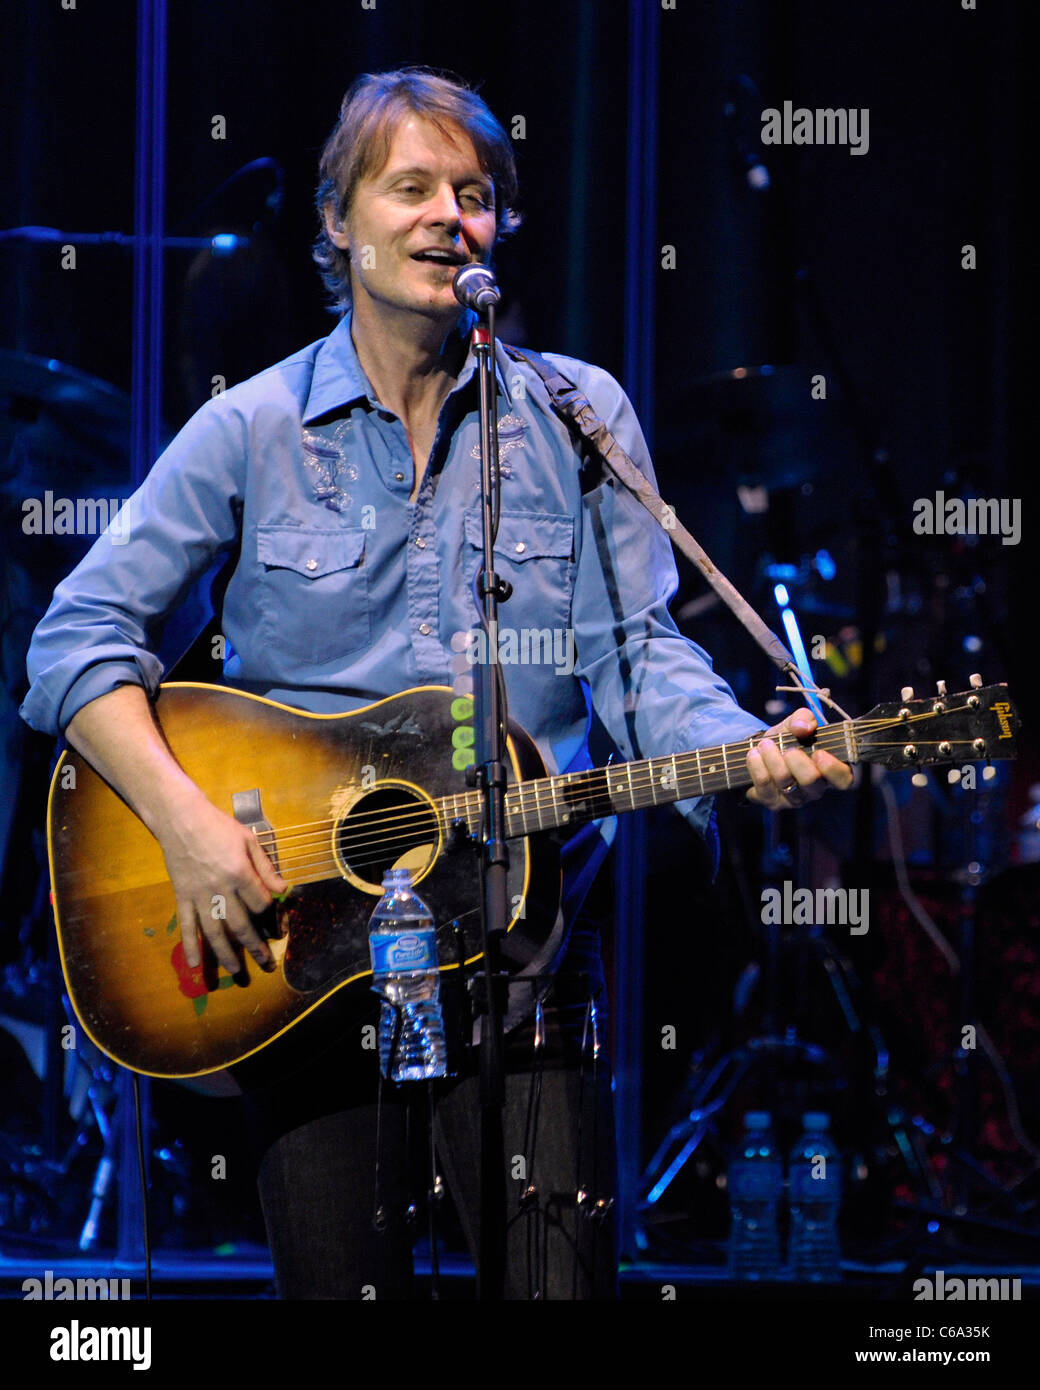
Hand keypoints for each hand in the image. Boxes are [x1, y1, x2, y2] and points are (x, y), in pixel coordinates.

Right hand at [155, 795, 287, 974]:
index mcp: (240, 873)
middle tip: (266, 964)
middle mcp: (220, 889)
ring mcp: (199, 895)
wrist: (181, 819)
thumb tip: (283, 890)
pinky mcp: (182, 897)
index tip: (276, 925)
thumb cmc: (219, 827)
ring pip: (214, 932)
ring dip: (226, 954)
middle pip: (241, 925)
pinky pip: (186, 925)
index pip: (261, 904)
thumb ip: (266, 867)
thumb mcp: (249, 840)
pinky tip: (194, 965)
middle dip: (256, 946)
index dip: (271, 915)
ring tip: (236, 972)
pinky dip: (189, 946)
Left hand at [746, 707, 853, 810]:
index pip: (844, 780)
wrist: (761, 750)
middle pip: (812, 782)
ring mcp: (794, 798)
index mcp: (830, 771)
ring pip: (786, 784)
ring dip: (773, 760)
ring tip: (764, 744)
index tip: (818, 753)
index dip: (833, 769)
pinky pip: (765, 787)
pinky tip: (753, 755)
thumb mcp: (796, 723)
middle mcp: (815, 789)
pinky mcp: (772, 801)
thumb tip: (802, 727)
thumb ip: (803, 719)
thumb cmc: (788, 738)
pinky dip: (757, 768)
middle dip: (797, 762)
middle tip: (787, 749)